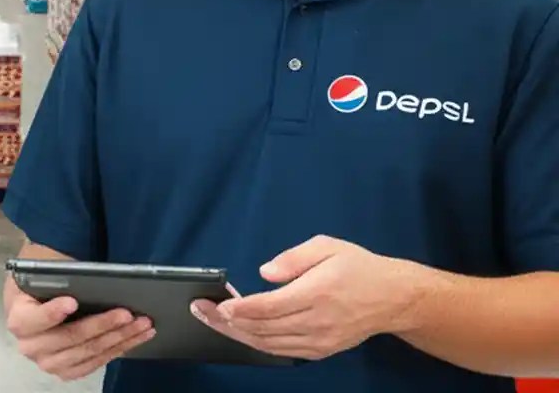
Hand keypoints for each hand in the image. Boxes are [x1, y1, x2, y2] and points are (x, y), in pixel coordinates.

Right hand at [5, 279, 155, 380]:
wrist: (34, 303)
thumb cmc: (41, 285)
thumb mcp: (39, 276)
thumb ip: (55, 279)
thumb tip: (86, 277)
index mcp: (19, 319)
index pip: (35, 319)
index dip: (53, 312)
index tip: (72, 301)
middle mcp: (31, 346)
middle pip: (71, 338)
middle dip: (102, 324)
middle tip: (127, 313)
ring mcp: (49, 362)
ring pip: (89, 353)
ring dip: (119, 338)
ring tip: (141, 324)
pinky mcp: (66, 371)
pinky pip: (96, 363)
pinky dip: (118, 349)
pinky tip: (135, 338)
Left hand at [190, 235, 425, 360]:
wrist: (394, 297)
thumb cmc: (358, 267)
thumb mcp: (327, 246)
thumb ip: (293, 258)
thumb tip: (264, 272)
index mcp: (317, 293)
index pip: (269, 307)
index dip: (239, 308)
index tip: (217, 305)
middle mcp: (317, 321)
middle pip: (263, 328)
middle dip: (227, 321)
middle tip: (202, 311)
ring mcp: (320, 340)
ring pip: (270, 344)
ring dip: (238, 335)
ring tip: (214, 322)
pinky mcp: (322, 350)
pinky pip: (283, 351)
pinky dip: (258, 344)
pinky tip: (241, 333)